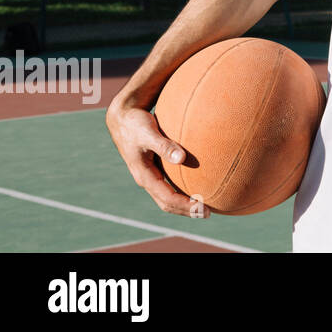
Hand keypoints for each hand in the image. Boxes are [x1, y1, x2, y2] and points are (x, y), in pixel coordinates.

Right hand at [105, 100, 209, 217]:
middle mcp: (147, 179)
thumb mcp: (148, 133)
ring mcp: (150, 174)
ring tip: (205, 204)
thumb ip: (164, 145)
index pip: (167, 199)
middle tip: (209, 214)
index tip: (203, 209)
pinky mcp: (154, 167)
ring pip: (168, 195)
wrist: (123, 117)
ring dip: (185, 203)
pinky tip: (198, 183)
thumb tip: (181, 158)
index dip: (185, 206)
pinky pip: (169, 184)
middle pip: (167, 203)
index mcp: (144, 176)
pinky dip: (182, 189)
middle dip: (186, 210)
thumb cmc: (136, 123)